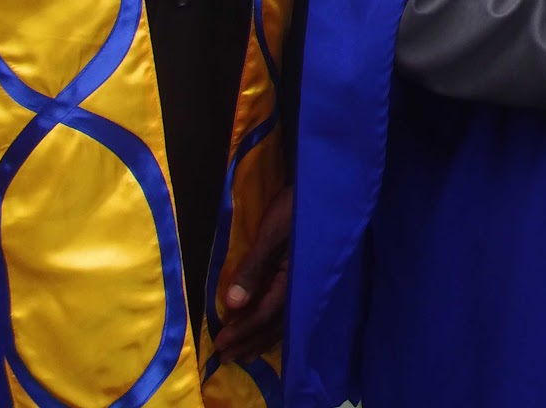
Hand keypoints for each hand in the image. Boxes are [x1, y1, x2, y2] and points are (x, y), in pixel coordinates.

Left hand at [215, 185, 292, 362]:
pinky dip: (274, 324)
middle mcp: (303, 287)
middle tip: (228, 359)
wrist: (325, 186)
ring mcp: (307, 282)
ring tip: (244, 354)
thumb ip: (253, 269)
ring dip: (262, 338)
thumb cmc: (296, 206)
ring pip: (284, 320)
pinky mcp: (306, 276)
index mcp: (295, 279)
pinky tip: (266, 329)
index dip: (242, 331)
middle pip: (276, 324)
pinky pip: (290, 310)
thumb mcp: (271, 234)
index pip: (265, 314)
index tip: (220, 346)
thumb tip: (231, 304)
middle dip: (251, 342)